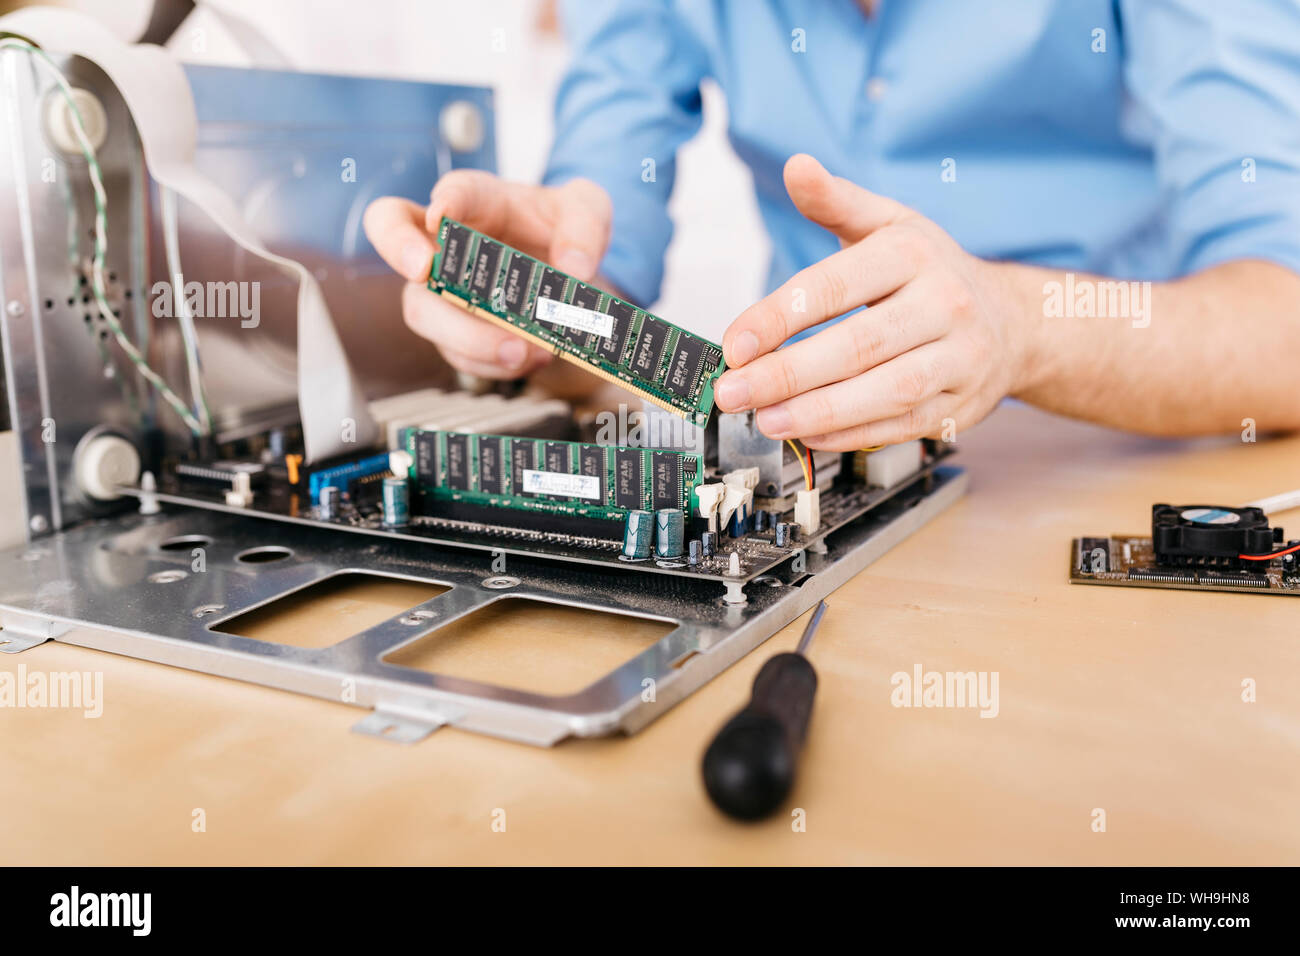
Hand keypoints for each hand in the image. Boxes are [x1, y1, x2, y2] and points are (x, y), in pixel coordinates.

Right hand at [363, 171, 611, 378]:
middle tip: (424, 271)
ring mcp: (444, 290)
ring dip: (467, 335)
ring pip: (423, 311)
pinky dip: (495, 363)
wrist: (568, 277)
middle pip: (392, 232)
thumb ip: (585, 227)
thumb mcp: (589, 211)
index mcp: (480, 200)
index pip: (451, 190)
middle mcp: (448, 241)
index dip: (441, 201)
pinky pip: (459, 354)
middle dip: (400, 249)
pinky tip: (531, 358)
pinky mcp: (456, 332)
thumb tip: (574, 269)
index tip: (440, 215)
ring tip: (519, 349)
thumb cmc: (563, 229)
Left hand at [713, 154, 1026, 449]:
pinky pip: (900, 424)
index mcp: (913, 254)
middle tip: (733, 392)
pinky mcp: (961, 403)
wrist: (1013, 321)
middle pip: (856, 345)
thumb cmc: (932, 272)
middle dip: (786, 374)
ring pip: (884, 391)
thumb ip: (836, 201)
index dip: (778, 318)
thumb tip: (797, 167)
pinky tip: (807, 433)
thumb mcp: (889, 224)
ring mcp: (958, 358)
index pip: (833, 287)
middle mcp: (943, 304)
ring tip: (765, 419)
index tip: (734, 345)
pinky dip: (850, 433)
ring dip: (818, 410)